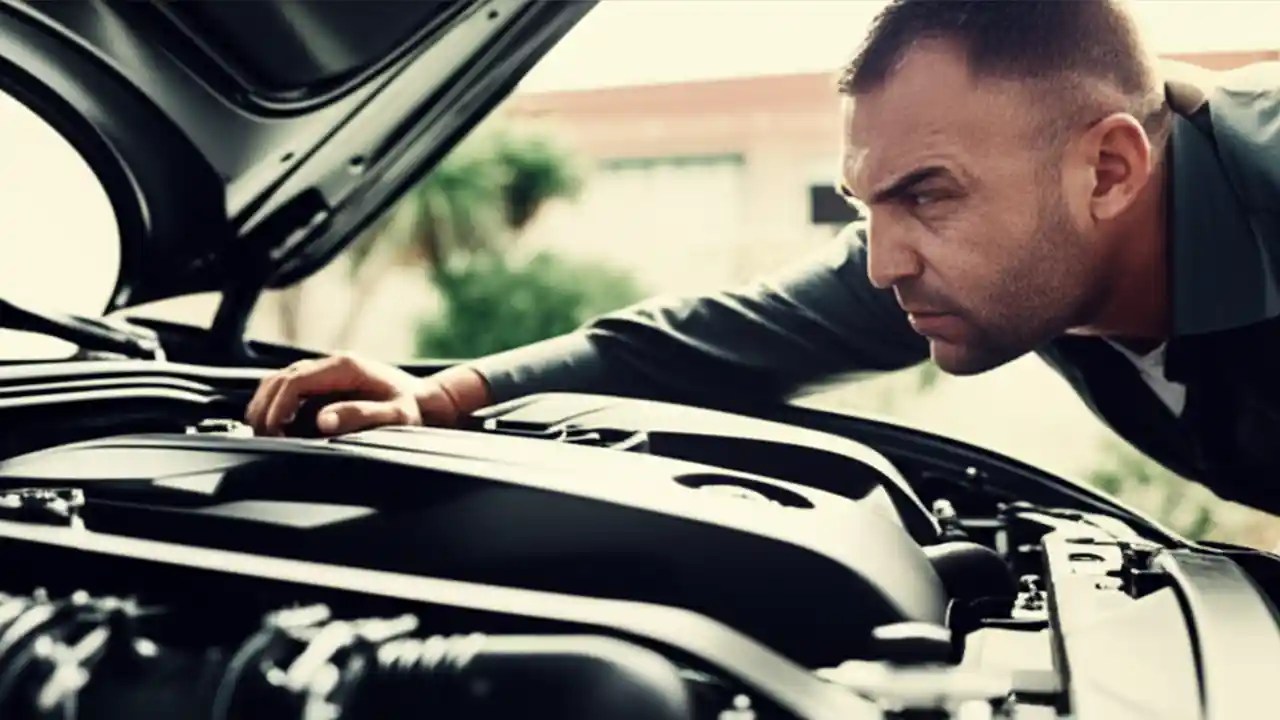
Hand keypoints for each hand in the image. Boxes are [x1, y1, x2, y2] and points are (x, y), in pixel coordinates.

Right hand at [243, 353, 491, 436]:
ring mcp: (328, 371)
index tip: (272, 431)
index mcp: (345, 367)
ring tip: (264, 433)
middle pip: (280, 379)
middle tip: (262, 437)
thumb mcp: (395, 416)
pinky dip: (276, 404)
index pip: (293, 381)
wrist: (429, 400)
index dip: (277, 407)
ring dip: (266, 405)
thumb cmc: (415, 409)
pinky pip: (291, 388)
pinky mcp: (327, 381)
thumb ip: (360, 416)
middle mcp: (333, 363)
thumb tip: (324, 421)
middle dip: (264, 407)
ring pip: (280, 380)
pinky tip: (276, 424)